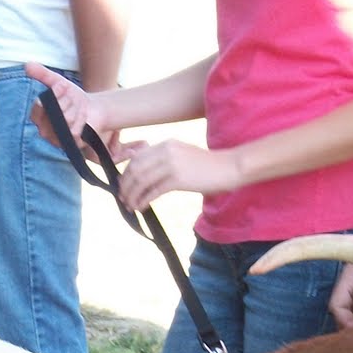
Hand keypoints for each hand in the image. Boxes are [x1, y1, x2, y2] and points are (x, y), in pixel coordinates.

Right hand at [25, 62, 112, 155]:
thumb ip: (42, 75)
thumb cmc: (72, 98)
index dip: (52, 96)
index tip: (62, 86)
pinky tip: (84, 116)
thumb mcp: (58, 83)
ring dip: (75, 109)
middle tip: (73, 98)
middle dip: (67, 101)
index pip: (37, 108)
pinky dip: (81, 119)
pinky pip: (74, 130)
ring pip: (65, 120)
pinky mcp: (70, 143)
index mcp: (39, 116)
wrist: (93, 110)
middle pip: (53, 114)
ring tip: (79, 107)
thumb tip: (27, 65)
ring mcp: (57, 139)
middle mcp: (45, 130)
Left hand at [116, 139, 238, 209]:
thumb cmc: (207, 165)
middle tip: (123, 198)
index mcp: (166, 144)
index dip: (127, 174)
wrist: (229, 167)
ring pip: (142, 181)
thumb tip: (145, 173)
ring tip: (130, 206)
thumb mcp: (183, 154)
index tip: (124, 186)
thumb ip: (165, 159)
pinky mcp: (178, 179)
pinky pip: (153, 192)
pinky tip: (141, 208)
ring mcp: (172, 165)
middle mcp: (166, 152)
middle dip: (126, 186)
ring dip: (132, 196)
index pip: (137, 158)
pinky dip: (143, 201)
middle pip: (135, 169)